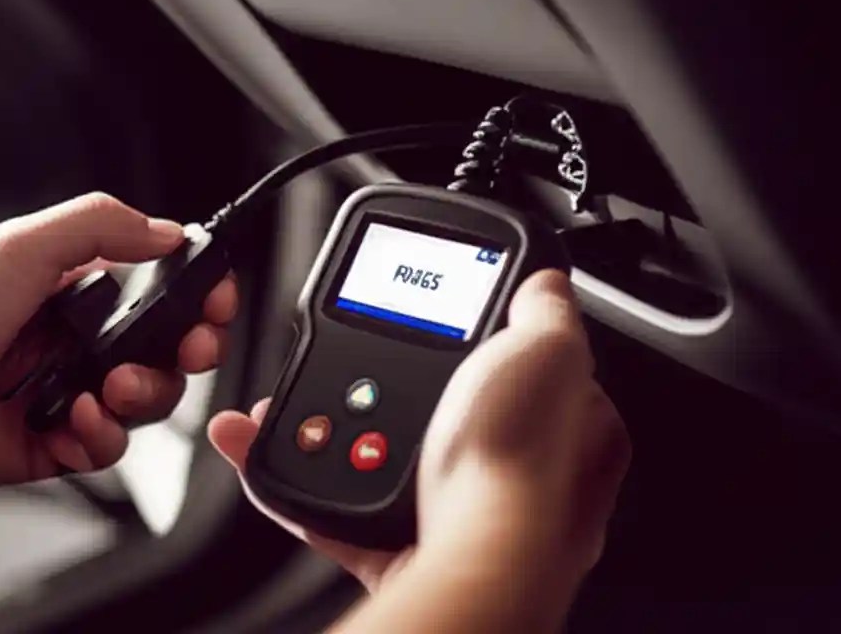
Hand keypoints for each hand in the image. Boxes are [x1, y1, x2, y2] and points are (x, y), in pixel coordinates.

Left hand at [0, 192, 237, 487]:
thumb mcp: (24, 244)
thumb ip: (102, 226)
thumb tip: (167, 232)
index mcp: (77, 290)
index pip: (162, 292)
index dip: (199, 298)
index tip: (215, 302)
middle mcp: (78, 343)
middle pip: (169, 352)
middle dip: (190, 351)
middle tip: (190, 348)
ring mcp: (69, 395)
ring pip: (148, 404)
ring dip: (145, 396)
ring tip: (108, 389)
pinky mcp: (53, 445)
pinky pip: (108, 449)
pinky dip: (103, 437)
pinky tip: (76, 421)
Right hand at [208, 270, 628, 599]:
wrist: (471, 556)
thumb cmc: (520, 462)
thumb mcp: (548, 350)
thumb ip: (545, 313)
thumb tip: (543, 284)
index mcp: (572, 432)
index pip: (530, 372)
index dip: (484, 342)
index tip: (433, 324)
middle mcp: (521, 484)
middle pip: (444, 417)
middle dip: (384, 389)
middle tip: (346, 359)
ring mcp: (462, 521)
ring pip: (384, 462)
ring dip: (329, 432)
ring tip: (288, 402)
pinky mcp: (405, 556)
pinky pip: (340, 515)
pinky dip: (299, 487)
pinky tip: (268, 452)